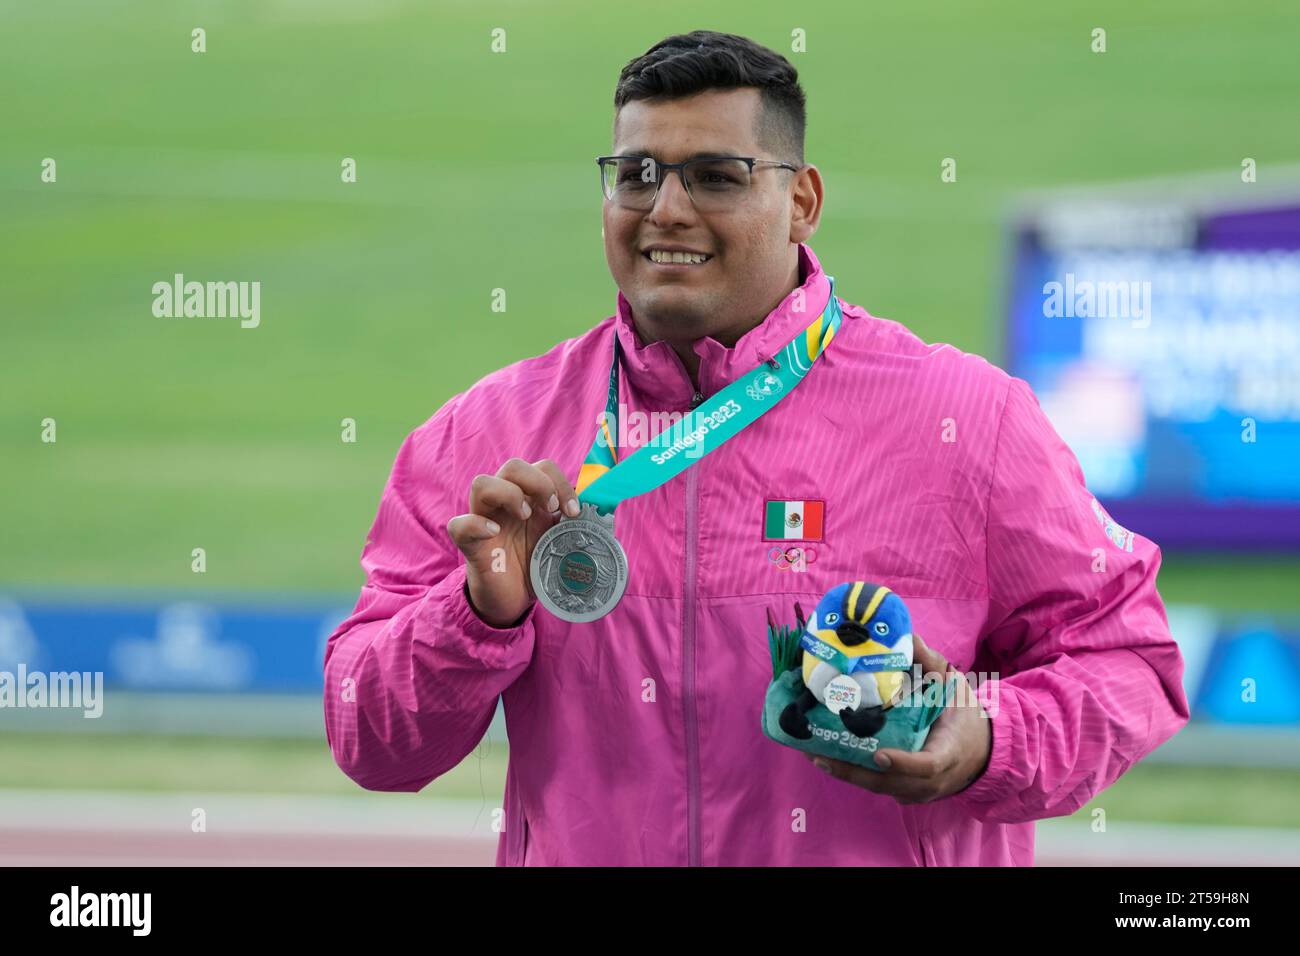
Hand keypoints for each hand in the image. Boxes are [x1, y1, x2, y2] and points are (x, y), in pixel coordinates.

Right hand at [446, 458, 579, 627]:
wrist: (513, 601)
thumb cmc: (537, 566)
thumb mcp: (562, 543)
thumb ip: (580, 526)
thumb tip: (607, 514)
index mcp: (531, 499)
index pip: (542, 467)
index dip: (560, 481)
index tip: (573, 511)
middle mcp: (506, 504)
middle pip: (512, 466)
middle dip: (537, 482)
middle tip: (552, 509)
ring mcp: (484, 520)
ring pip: (481, 483)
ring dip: (508, 494)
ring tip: (525, 516)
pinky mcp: (470, 544)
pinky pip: (459, 524)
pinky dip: (475, 524)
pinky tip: (493, 532)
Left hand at [804, 633, 992, 803]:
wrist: (981, 752)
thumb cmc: (965, 718)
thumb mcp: (956, 689)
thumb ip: (934, 664)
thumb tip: (908, 637)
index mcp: (948, 754)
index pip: (927, 765)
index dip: (903, 763)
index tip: (880, 755)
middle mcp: (931, 781)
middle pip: (889, 783)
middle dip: (853, 771)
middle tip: (820, 753)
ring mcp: (916, 791)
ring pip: (878, 787)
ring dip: (845, 773)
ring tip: (813, 754)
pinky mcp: (905, 792)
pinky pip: (878, 786)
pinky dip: (854, 774)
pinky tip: (828, 758)